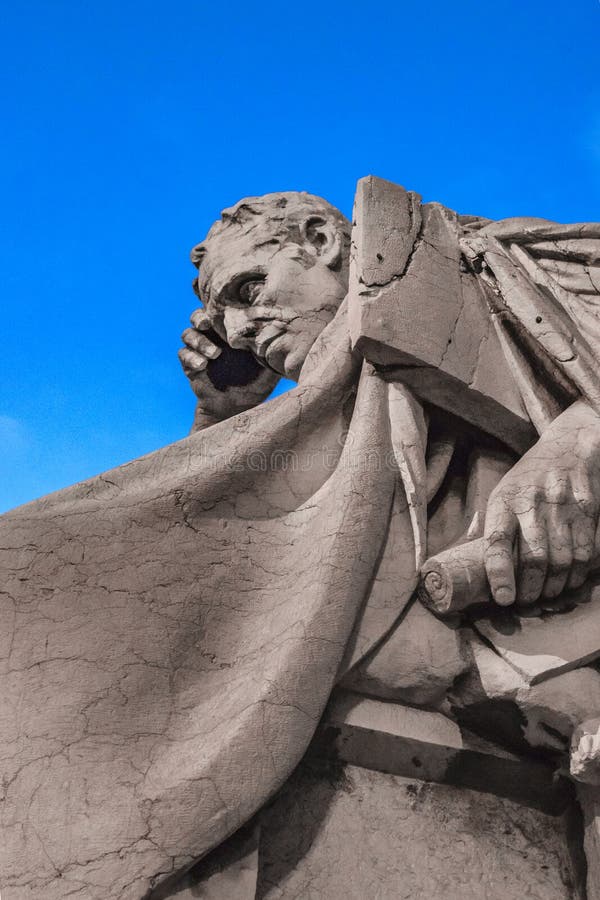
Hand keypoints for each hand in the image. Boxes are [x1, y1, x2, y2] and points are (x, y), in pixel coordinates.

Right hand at [179, 308, 279, 425]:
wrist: (239, 407)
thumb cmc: (257, 383)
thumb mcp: (268, 365)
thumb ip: (273, 349)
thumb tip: (289, 334)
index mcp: (229, 331)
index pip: (219, 311)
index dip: (216, 305)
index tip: (222, 307)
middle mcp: (213, 336)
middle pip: (197, 317)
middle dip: (199, 318)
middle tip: (206, 324)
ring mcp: (200, 350)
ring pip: (188, 335)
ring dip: (198, 341)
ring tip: (214, 354)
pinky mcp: (191, 366)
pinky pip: (183, 355)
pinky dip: (191, 358)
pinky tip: (202, 364)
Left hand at [484, 401, 599, 606]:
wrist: (569, 446)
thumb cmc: (528, 479)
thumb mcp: (503, 492)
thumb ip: (494, 525)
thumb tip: (470, 565)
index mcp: (505, 500)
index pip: (498, 541)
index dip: (499, 573)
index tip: (503, 599)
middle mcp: (533, 503)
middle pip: (534, 558)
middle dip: (531, 589)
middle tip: (526, 602)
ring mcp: (563, 506)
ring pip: (563, 560)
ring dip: (556, 586)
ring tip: (548, 595)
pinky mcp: (588, 509)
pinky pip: (588, 552)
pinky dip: (579, 574)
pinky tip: (571, 581)